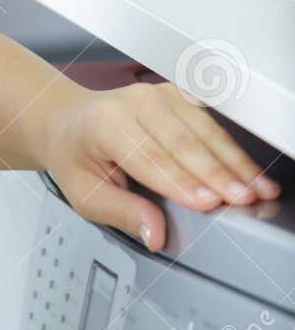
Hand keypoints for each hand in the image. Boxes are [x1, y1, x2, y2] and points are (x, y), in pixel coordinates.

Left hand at [41, 79, 281, 251]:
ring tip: (258, 189)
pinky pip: (211, 126)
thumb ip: (122, 213)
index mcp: (107, 124)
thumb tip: (154, 233)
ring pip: (205, 132)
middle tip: (244, 199)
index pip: (151, 157)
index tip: (209, 202)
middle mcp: (137, 102)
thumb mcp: (85, 195)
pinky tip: (249, 171)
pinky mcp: (179, 98)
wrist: (71, 123)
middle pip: (185, 142)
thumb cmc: (77, 157)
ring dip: (235, 163)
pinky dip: (233, 151)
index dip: (182, 182)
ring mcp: (161, 95)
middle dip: (219, 175)